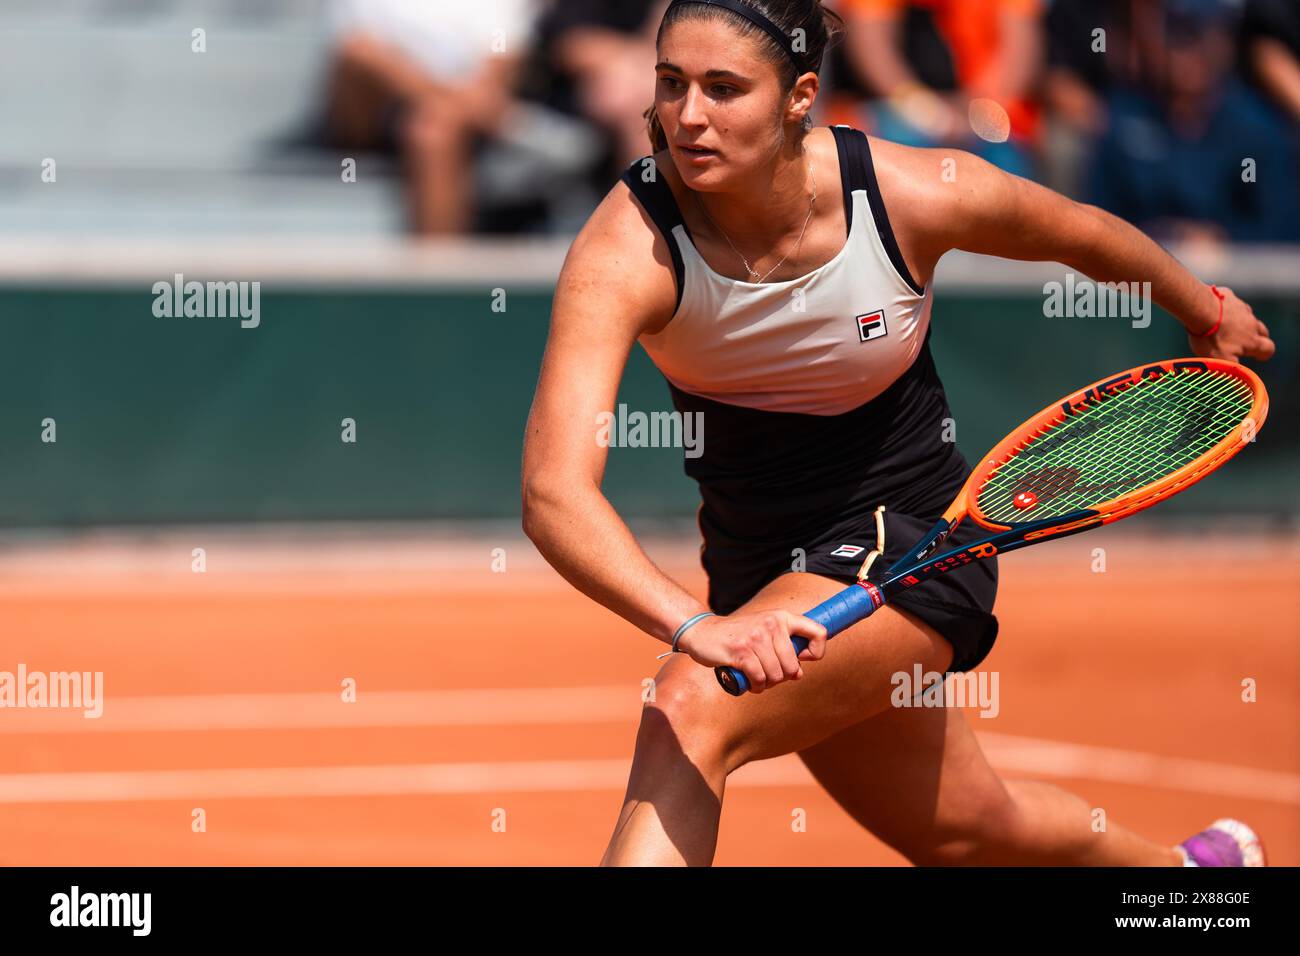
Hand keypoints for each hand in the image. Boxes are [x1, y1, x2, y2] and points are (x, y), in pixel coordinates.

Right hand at [678, 610, 827, 693]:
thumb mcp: (764, 630)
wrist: (702, 632)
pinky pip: (759, 678)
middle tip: (769, 674)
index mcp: (781, 617)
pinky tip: (750, 683)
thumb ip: (783, 646)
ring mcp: (756, 637)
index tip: (802, 659)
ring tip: (758, 678)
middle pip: (793, 665)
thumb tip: (799, 673)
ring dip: (767, 683)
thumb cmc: (737, 636)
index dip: (817, 652)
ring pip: (776, 675)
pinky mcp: (741, 651)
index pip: (818, 632)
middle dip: (782, 677)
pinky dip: (756, 686)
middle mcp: (771, 624)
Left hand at [1187, 285, 1275, 362]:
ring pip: (1247, 316)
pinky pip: (1231, 303)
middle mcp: (1251, 323)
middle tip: (1246, 342)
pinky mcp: (1229, 297)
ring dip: (1242, 322)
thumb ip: (1231, 367)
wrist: (1201, 309)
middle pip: (1262, 331)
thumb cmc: (1211, 337)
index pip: (1267, 349)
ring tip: (1228, 327)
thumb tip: (1237, 375)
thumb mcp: (1220, 359)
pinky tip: (1215, 312)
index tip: (1260, 356)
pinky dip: (1227, 309)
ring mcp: (1241, 308)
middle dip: (1258, 337)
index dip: (1265, 354)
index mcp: (1252, 340)